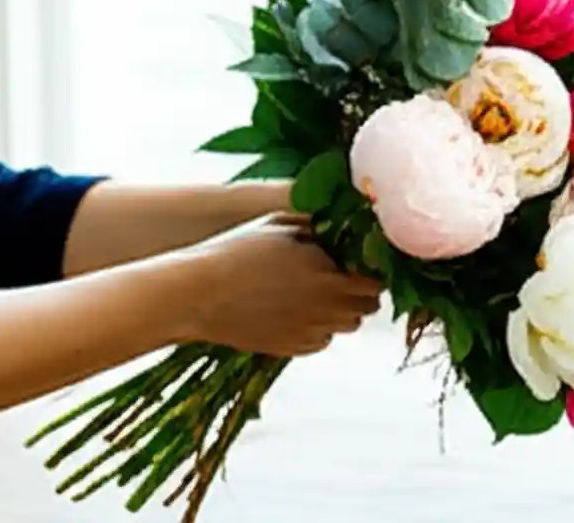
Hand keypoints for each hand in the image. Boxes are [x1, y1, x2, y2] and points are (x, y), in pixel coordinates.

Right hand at [183, 215, 381, 355]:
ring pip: (348, 326)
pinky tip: (300, 312)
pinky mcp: (292, 348)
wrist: (196, 295)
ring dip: (344, 310)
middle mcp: (328, 308)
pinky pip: (323, 341)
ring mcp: (311, 332)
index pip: (377, 280)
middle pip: (369, 306)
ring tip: (321, 293)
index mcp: (330, 275)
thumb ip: (319, 227)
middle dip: (363, 291)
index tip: (362, 261)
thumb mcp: (280, 225)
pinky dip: (321, 328)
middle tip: (345, 277)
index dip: (372, 269)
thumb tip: (344, 224)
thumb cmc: (236, 252)